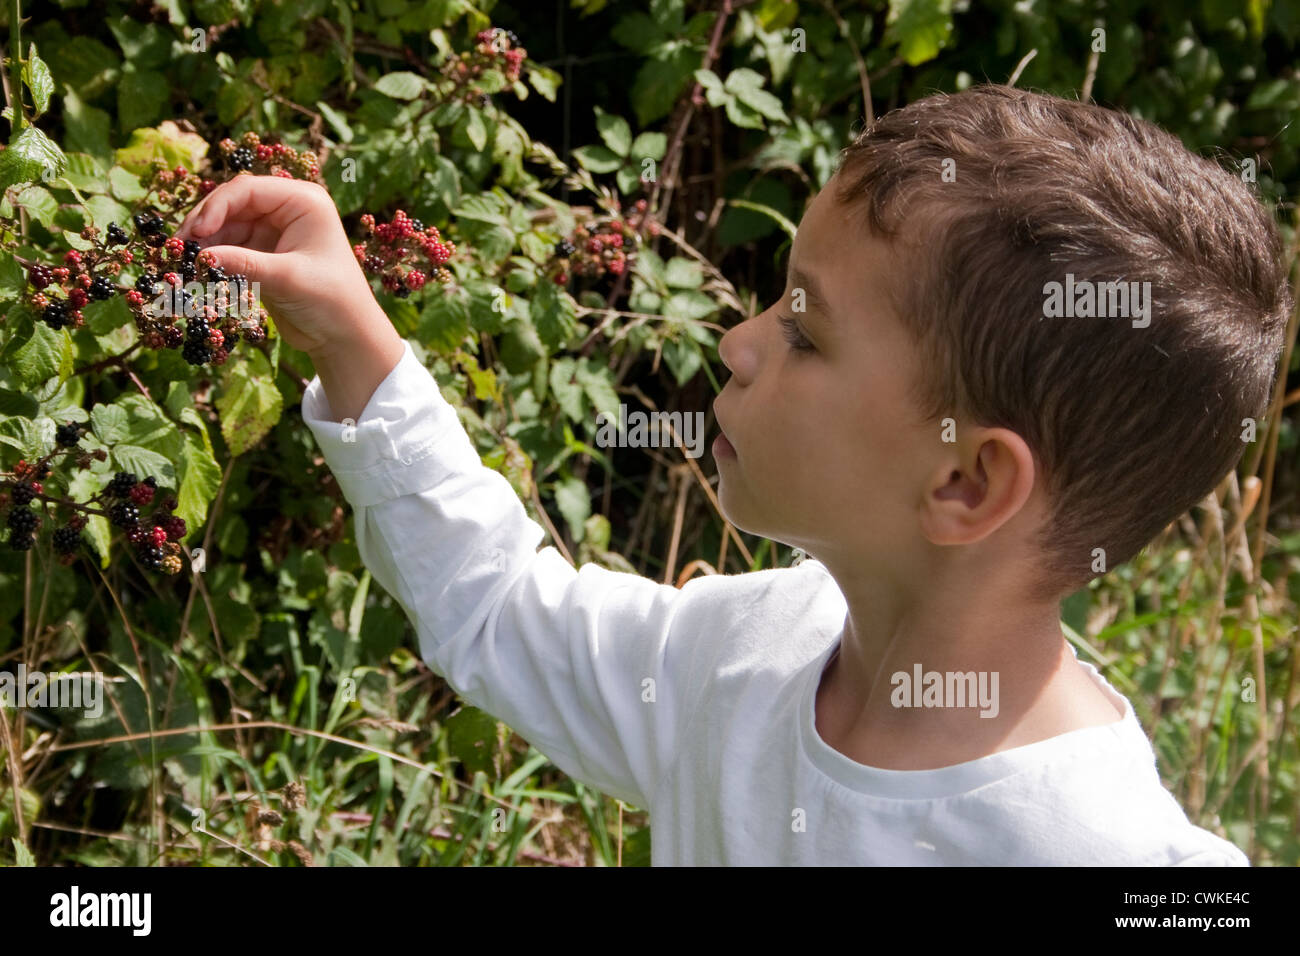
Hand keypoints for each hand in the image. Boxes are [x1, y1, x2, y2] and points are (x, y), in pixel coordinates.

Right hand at [174, 175, 385, 359]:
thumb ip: (245, 264)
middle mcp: (287, 210)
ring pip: (226, 228)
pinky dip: (212, 259)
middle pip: (231, 205)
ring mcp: (273, 231)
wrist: (344, 336)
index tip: (195, 233)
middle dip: (204, 225)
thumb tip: (199, 256)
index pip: (248, 190)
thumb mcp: (288, 278)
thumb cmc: (331, 300)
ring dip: (204, 244)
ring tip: (182, 263)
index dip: (216, 207)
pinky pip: (229, 248)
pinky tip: (196, 272)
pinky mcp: (263, 254)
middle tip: (178, 249)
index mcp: (303, 201)